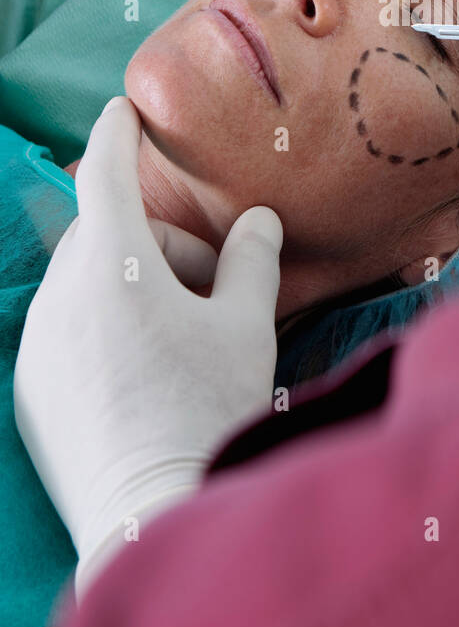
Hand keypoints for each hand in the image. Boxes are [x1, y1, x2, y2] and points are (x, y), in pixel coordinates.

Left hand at [13, 97, 282, 594]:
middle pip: (103, 234)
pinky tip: (145, 371)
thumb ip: (252, 261)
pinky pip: (65, 329)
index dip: (118, 134)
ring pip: (82, 282)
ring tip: (181, 333)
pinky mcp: (32, 389)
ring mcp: (39, 344)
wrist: (153, 515)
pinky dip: (101, 325)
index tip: (123, 110)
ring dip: (127, 283)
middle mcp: (62, 296)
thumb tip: (259, 222)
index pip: (105, 173)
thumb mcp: (247, 326)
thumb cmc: (207, 410)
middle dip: (153, 239)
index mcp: (114, 267)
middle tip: (208, 279)